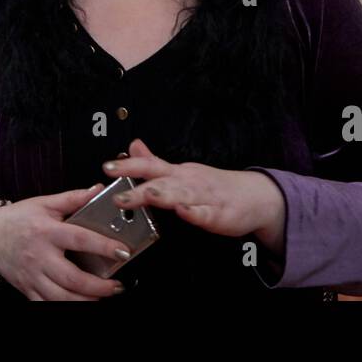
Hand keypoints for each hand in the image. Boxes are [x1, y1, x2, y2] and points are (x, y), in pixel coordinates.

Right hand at [0, 186, 130, 300]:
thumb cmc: (18, 218)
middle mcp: (39, 256)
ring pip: (60, 297)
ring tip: (102, 297)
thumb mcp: (45, 203)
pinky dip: (64, 308)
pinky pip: (45, 305)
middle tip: (116, 286)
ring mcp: (32, 276)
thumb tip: (98, 189)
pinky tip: (79, 304)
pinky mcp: (26, 289)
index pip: (79, 239)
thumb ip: (73, 198)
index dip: (103, 246)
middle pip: (71, 278)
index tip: (123, 251)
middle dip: (97, 286)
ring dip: (85, 301)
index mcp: (47, 232)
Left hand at [100, 139, 285, 249]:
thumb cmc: (214, 185)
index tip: (107, 167)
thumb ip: (154, 162)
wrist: (254, 196)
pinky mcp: (220, 214)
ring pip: (182, 195)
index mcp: (177, 173)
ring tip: (148, 196)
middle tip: (117, 194)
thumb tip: (132, 146)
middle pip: (161, 181)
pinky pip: (206, 214)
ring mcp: (204, 197)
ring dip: (164, 195)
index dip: (128, 166)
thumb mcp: (181, 171)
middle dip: (139, 187)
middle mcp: (188, 182)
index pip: (150, 166)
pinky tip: (186, 212)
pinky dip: (196, 213)